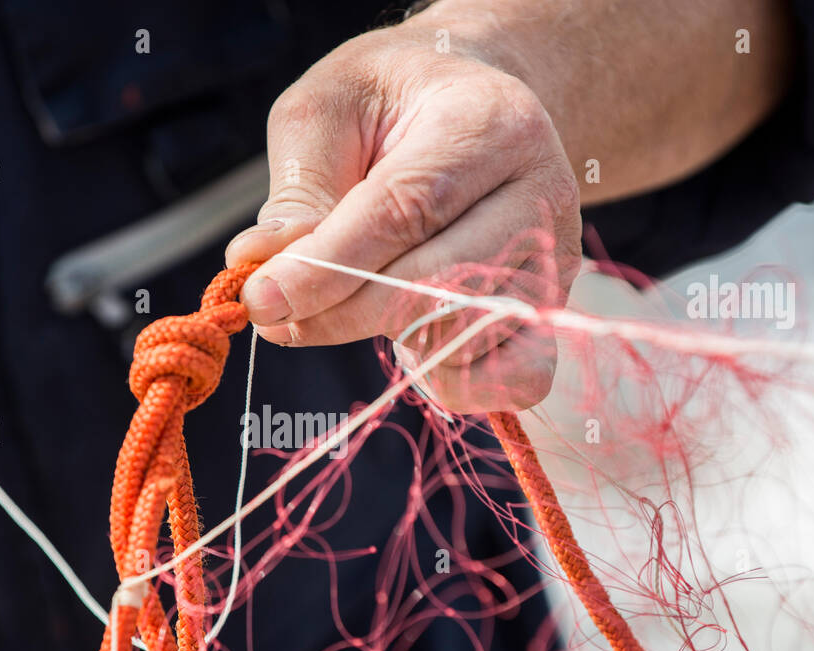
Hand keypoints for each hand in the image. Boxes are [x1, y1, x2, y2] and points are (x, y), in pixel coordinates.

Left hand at [226, 20, 581, 413]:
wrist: (471, 107)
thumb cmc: (391, 106)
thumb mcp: (328, 112)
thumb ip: (298, 191)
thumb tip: (260, 269)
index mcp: (489, 122)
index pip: (405, 211)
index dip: (326, 266)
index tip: (262, 298)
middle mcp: (540, 193)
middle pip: (435, 286)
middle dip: (342, 314)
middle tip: (278, 315)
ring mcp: (554, 260)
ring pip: (460, 339)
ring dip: (384, 338)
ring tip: (348, 298)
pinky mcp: (550, 313)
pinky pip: (506, 380)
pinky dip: (443, 375)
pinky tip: (405, 334)